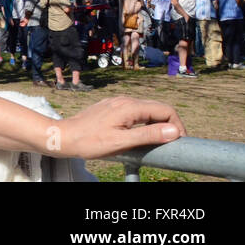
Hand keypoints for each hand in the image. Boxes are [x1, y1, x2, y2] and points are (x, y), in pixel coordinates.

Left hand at [56, 96, 183, 159]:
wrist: (64, 136)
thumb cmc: (90, 141)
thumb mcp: (122, 142)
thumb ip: (148, 135)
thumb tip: (174, 131)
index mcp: (130, 107)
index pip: (165, 110)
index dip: (177, 125)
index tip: (179, 142)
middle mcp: (125, 101)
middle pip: (158, 108)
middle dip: (170, 124)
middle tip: (171, 144)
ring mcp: (117, 103)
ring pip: (147, 109)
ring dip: (157, 123)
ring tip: (157, 142)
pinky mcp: (112, 108)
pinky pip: (135, 112)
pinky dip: (145, 122)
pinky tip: (140, 135)